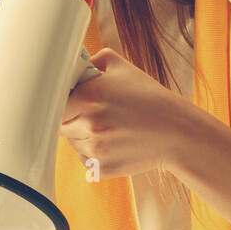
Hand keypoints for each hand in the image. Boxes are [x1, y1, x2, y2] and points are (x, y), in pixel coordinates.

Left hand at [60, 47, 183, 177]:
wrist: (176, 132)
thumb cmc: (150, 98)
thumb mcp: (123, 68)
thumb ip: (93, 61)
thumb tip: (72, 64)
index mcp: (89, 95)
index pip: (54, 100)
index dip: (60, 101)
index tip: (67, 100)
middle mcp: (89, 123)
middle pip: (59, 124)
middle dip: (71, 118)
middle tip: (90, 113)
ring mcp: (95, 148)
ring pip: (72, 142)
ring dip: (81, 136)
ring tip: (106, 127)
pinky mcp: (101, 168)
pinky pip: (83, 159)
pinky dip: (92, 153)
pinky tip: (112, 142)